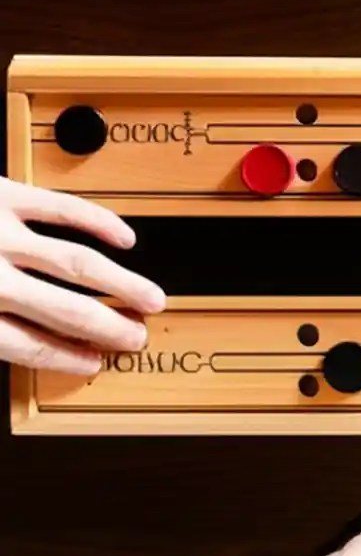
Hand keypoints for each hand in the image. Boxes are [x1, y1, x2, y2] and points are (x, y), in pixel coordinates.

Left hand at [0, 177, 164, 374]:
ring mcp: (0, 233)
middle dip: (110, 328)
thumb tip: (4, 343)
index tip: (92, 361)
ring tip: (150, 296)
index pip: (31, 346)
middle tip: (137, 336)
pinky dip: (101, 222)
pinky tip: (124, 237)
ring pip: (78, 264)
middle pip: (68, 311)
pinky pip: (64, 208)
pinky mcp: (3, 195)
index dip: (67, 358)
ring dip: (122, 283)